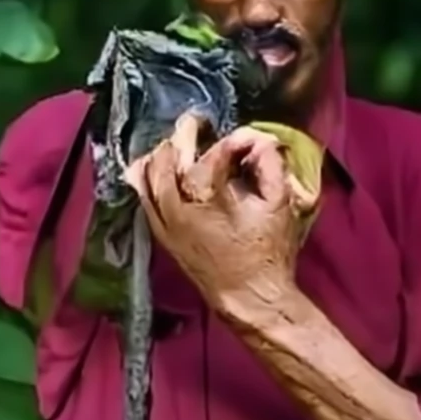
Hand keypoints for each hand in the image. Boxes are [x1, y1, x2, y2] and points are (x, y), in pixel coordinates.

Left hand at [123, 113, 305, 313]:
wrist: (249, 297)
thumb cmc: (267, 252)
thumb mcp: (279, 205)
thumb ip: (270, 166)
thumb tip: (259, 140)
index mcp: (208, 198)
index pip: (214, 154)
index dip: (234, 141)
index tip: (249, 139)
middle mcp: (177, 207)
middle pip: (171, 157)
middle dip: (186, 134)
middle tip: (200, 122)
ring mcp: (164, 221)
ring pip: (149, 175)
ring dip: (163, 152)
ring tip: (178, 141)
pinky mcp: (160, 232)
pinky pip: (141, 196)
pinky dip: (144, 175)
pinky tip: (152, 163)